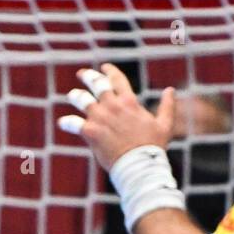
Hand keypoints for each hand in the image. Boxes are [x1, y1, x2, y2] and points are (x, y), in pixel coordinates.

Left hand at [59, 64, 175, 171]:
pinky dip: (67, 122)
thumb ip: (167, 106)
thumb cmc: (153, 147)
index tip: (104, 68)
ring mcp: (100, 118)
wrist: (139, 165)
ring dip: (76, 96)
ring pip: (81, 100)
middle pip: (96, 84)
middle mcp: (112, 106)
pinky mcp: (90, 132)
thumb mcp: (165, 124)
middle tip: (82, 74)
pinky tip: (63, 123)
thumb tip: (171, 90)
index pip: (117, 79)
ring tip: (73, 95)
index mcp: (129, 101)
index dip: (109, 71)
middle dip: (88, 76)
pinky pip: (73, 123)